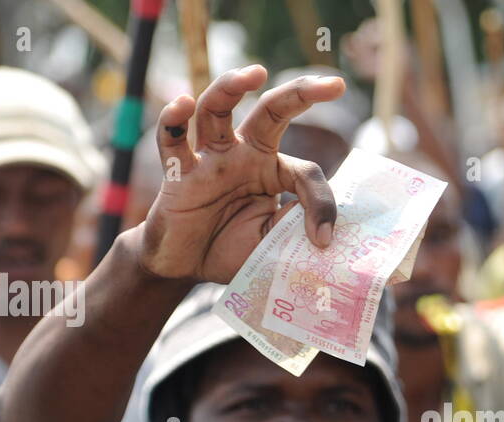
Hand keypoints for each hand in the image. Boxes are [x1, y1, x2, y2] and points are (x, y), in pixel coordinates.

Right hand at [138, 65, 344, 284]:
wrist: (187, 266)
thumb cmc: (231, 248)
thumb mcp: (272, 242)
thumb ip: (292, 227)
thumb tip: (321, 226)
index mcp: (272, 170)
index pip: (305, 171)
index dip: (319, 204)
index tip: (325, 239)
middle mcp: (244, 154)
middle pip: (271, 110)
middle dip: (299, 93)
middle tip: (331, 84)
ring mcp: (211, 158)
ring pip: (217, 109)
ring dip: (232, 87)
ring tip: (254, 73)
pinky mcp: (179, 172)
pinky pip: (172, 140)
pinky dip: (173, 120)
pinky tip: (184, 103)